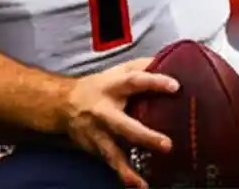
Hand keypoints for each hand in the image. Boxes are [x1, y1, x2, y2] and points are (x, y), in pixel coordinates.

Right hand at [61, 58, 179, 188]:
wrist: (63, 104)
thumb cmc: (100, 87)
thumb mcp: (118, 71)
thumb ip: (143, 67)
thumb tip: (171, 62)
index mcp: (112, 87)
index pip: (134, 81)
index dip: (154, 82)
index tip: (176, 86)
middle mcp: (103, 111)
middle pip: (123, 124)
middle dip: (144, 136)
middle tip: (167, 145)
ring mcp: (97, 133)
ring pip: (112, 152)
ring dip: (127, 168)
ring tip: (142, 182)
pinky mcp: (96, 148)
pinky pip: (111, 163)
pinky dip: (124, 175)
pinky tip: (138, 184)